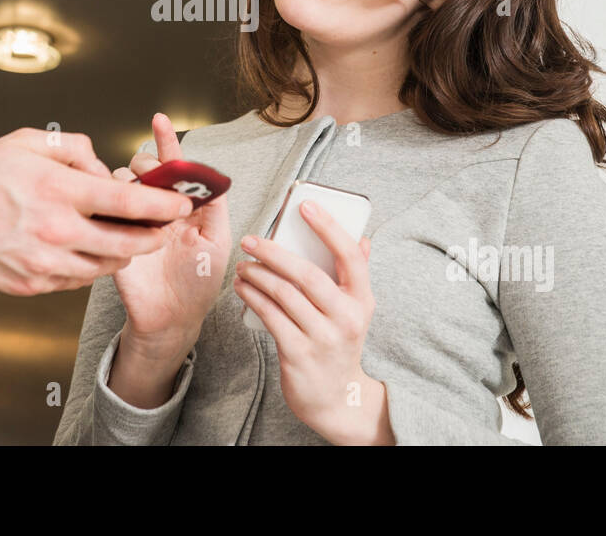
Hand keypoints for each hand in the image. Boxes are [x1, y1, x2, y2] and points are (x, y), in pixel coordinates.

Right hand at [0, 127, 192, 295]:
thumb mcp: (24, 142)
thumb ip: (73, 149)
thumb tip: (102, 167)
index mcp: (58, 190)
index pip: (128, 202)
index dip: (163, 204)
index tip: (181, 202)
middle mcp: (56, 230)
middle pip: (127, 243)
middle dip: (155, 236)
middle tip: (165, 227)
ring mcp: (45, 263)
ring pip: (105, 265)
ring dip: (125, 253)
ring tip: (129, 237)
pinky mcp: (32, 285)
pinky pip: (77, 279)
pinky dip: (91, 265)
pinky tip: (89, 249)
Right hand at [110, 113, 230, 357]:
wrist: (171, 321)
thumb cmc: (198, 284)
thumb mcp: (217, 243)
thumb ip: (215, 208)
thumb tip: (212, 175)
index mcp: (180, 206)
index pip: (173, 166)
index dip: (167, 142)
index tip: (160, 120)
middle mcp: (154, 208)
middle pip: (142, 166)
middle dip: (147, 163)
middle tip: (153, 180)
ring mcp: (130, 221)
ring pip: (119, 183)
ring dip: (128, 183)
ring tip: (139, 202)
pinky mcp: (109, 237)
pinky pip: (100, 211)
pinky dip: (105, 203)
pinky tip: (114, 212)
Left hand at [233, 200, 387, 443]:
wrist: (335, 398)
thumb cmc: (340, 344)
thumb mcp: (356, 310)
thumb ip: (356, 274)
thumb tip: (362, 237)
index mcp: (362, 300)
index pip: (350, 256)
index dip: (329, 228)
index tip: (306, 206)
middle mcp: (346, 318)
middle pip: (308, 274)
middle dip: (274, 252)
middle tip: (251, 240)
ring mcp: (322, 337)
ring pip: (283, 294)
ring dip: (257, 275)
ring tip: (242, 265)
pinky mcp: (298, 354)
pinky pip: (270, 317)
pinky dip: (253, 298)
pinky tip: (242, 288)